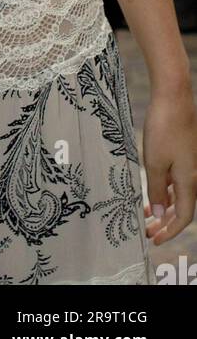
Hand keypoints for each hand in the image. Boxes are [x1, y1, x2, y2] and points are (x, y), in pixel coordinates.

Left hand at [142, 85, 196, 244]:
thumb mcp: (154, 162)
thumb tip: (161, 216)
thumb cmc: (164, 128)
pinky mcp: (184, 155)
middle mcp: (194, 176)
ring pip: (178, 194)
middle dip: (166, 223)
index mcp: (189, 181)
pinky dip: (165, 190)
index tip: (155, 240)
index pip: (184, 217)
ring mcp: (190, 165)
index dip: (170, 232)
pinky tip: (152, 192)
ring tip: (146, 215)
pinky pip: (176, 181)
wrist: (173, 99)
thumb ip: (156, 190)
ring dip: (163, 206)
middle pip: (182, 208)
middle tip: (148, 232)